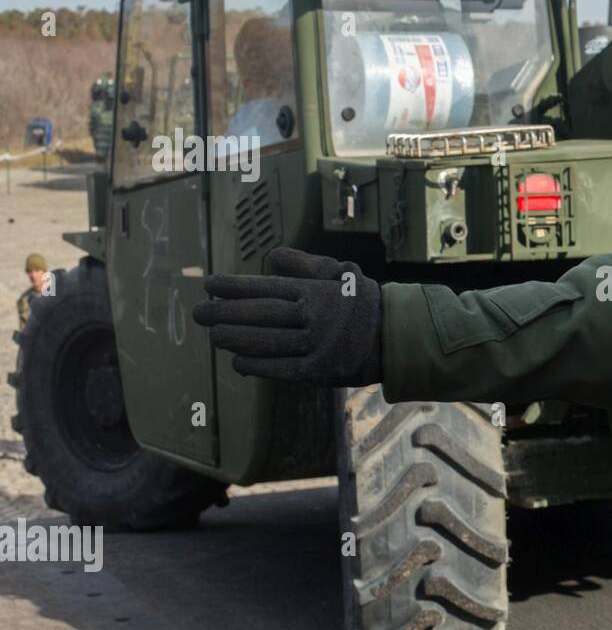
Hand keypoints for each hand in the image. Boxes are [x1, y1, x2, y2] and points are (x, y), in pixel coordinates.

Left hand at [193, 247, 382, 385]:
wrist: (395, 337)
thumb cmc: (362, 303)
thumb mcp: (340, 273)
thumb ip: (305, 265)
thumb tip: (272, 258)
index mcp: (316, 291)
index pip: (267, 287)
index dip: (234, 287)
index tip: (209, 285)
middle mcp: (313, 317)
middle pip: (260, 315)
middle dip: (224, 313)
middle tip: (198, 313)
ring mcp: (315, 346)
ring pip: (266, 342)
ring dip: (235, 339)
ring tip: (213, 335)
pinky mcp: (319, 371)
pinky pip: (281, 369)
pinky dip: (257, 365)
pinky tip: (238, 361)